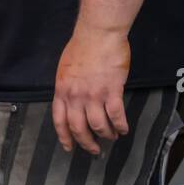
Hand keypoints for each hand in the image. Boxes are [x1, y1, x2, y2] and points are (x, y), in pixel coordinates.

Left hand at [52, 25, 131, 155]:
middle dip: (86, 142)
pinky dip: (120, 125)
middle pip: (78, 127)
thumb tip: (70, 101)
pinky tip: (123, 129)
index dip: (64, 137)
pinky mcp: (112, 90)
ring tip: (111, 137)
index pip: (60, 120)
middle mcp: (75, 95)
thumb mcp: (65, 69)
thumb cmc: (81, 47)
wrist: (98, 34)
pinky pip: (116, 115)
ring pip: (98, 125)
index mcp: (62, 90)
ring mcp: (94, 94)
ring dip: (105, 135)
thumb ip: (67, 87)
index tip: (68, 147)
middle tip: (94, 150)